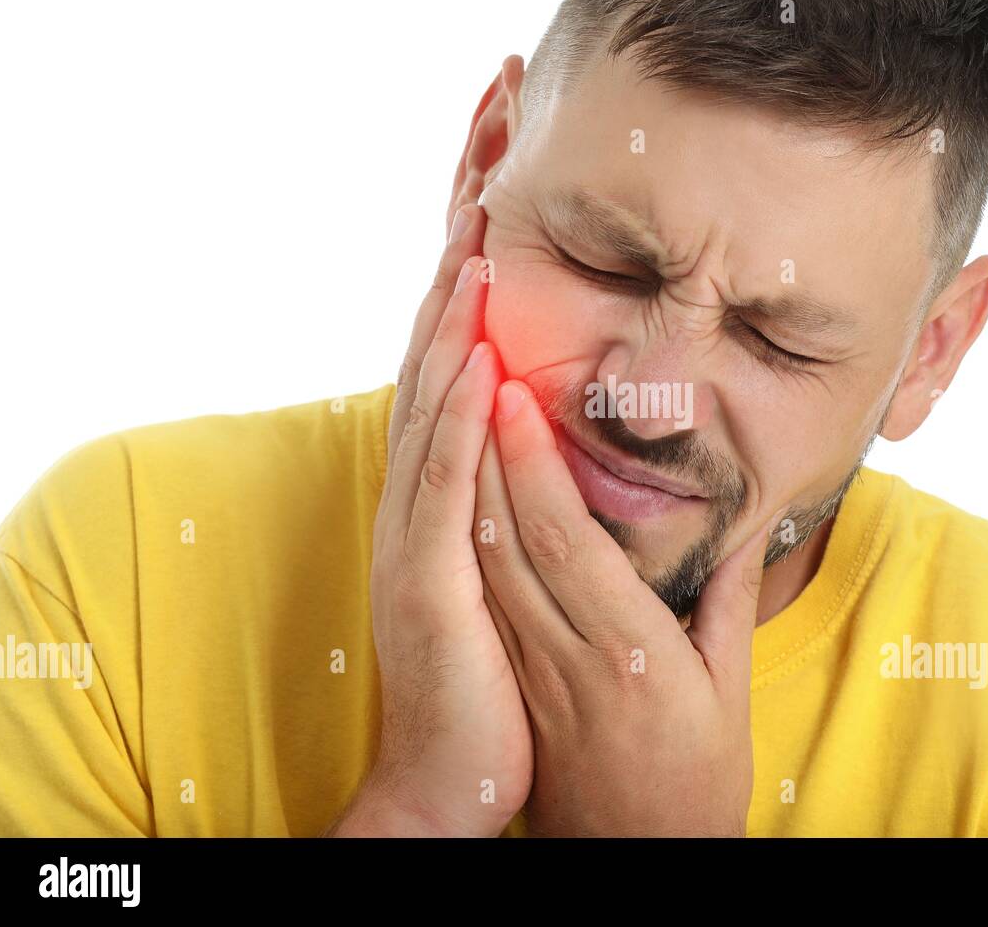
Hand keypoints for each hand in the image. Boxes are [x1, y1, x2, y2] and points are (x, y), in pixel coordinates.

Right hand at [330, 205, 532, 836]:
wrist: (449, 777)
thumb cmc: (494, 681)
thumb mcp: (515, 583)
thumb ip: (532, 520)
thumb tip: (572, 468)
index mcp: (443, 505)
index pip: (451, 388)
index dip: (465, 314)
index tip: (491, 243)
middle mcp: (416, 508)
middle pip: (429, 377)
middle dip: (449, 294)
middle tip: (474, 210)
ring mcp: (414, 539)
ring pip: (429, 414)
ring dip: (449, 331)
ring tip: (472, 253)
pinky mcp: (427, 578)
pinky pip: (444, 486)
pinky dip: (457, 418)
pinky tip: (478, 360)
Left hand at [473, 377, 774, 836]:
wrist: (631, 860)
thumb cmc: (694, 781)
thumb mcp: (728, 694)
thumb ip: (727, 603)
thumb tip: (741, 527)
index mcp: (629, 652)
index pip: (562, 540)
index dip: (530, 464)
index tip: (512, 395)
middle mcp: (566, 655)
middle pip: (507, 540)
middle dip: (484, 449)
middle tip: (471, 372)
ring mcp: (531, 670)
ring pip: (482, 563)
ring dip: (465, 482)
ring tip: (456, 409)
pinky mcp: (515, 681)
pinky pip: (483, 596)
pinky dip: (466, 533)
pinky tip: (462, 486)